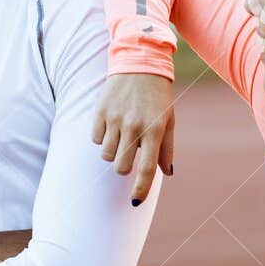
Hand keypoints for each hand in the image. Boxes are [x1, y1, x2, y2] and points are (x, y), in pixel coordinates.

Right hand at [91, 73, 174, 203]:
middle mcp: (134, 126)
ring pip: (106, 155)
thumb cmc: (157, 97)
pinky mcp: (100, 112)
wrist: (139, 63)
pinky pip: (95, 139)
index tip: (135, 202)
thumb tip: (167, 173)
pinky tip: (111, 124)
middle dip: (123, 167)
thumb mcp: (168, 121)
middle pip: (121, 167)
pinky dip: (102, 138)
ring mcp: (115, 119)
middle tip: (129, 153)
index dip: (141, 189)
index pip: (146, 169)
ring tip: (121, 135)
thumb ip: (166, 149)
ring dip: (112, 152)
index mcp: (154, 130)